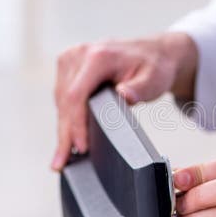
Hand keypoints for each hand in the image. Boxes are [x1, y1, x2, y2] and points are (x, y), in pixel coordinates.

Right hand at [52, 32, 196, 169]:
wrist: (153, 53)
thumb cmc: (155, 66)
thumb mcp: (155, 78)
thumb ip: (141, 88)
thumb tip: (125, 95)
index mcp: (98, 56)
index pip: (76, 95)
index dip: (76, 123)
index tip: (81, 146)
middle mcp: (79, 54)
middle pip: (64, 101)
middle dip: (64, 134)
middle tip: (60, 163)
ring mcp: (71, 59)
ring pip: (60, 101)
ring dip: (62, 129)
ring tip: (61, 157)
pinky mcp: (68, 67)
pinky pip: (62, 97)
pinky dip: (65, 118)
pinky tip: (66, 138)